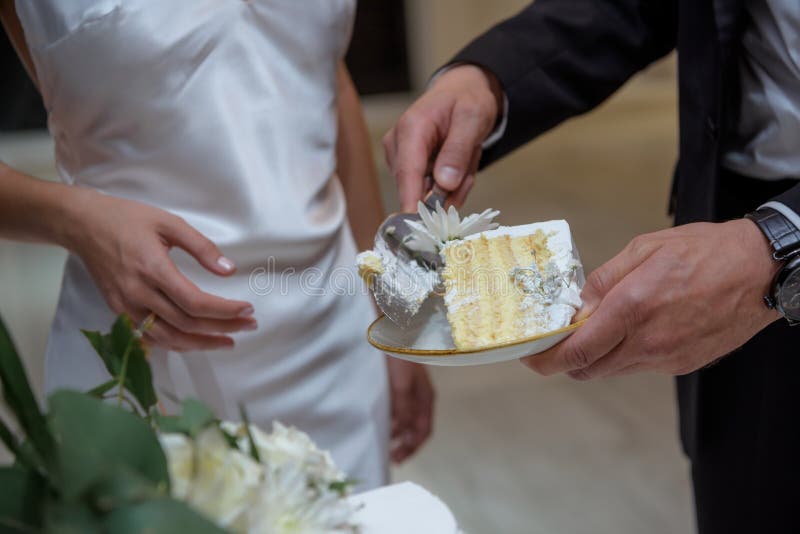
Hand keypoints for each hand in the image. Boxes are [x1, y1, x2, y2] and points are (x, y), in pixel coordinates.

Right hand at [66, 188, 255, 350]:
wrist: (83, 225)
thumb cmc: (128, 219)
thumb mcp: (170, 223)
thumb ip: (202, 247)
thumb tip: (229, 270)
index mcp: (153, 269)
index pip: (195, 302)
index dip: (224, 311)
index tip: (247, 309)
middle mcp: (138, 293)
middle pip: (187, 323)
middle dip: (222, 328)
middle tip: (249, 325)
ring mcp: (126, 306)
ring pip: (168, 337)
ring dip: (201, 343)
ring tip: (228, 341)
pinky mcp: (118, 310)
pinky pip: (151, 336)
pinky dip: (176, 343)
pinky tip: (196, 340)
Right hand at [383, 64, 503, 211]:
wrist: (463, 91)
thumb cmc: (467, 99)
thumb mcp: (473, 119)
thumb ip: (458, 150)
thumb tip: (444, 184)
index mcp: (411, 129)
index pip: (408, 174)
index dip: (413, 203)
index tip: (420, 228)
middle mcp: (398, 145)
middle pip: (419, 189)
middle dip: (450, 188)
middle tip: (469, 167)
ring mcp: (401, 158)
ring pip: (428, 193)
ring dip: (453, 185)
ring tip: (466, 160)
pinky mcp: (407, 168)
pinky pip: (431, 190)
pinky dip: (450, 184)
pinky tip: (458, 165)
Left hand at [386, 357, 434, 462]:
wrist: (390, 325)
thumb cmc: (399, 352)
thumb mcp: (402, 383)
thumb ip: (403, 408)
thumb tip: (403, 433)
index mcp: (425, 397)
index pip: (423, 431)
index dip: (412, 447)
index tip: (396, 459)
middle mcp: (418, 396)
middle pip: (414, 427)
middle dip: (402, 444)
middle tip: (387, 456)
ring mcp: (406, 389)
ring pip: (403, 419)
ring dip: (394, 433)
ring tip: (380, 441)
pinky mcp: (393, 383)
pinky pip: (393, 408)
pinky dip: (387, 419)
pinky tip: (376, 422)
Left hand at [522, 219, 781, 378]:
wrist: (761, 270)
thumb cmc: (706, 252)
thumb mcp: (644, 249)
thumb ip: (603, 281)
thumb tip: (576, 306)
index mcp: (633, 308)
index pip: (577, 351)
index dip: (547, 359)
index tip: (531, 356)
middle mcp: (648, 341)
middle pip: (588, 369)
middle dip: (565, 360)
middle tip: (555, 343)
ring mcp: (667, 357)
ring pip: (613, 370)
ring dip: (595, 357)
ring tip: (595, 329)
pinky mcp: (683, 364)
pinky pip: (639, 366)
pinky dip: (624, 354)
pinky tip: (631, 330)